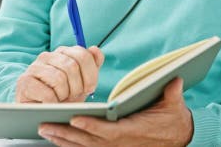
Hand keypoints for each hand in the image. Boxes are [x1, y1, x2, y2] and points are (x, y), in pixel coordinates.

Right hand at [15, 46, 104, 102]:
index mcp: (63, 52)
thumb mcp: (82, 82)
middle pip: (72, 66)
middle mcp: (47, 56)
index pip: (83, 55)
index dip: (90, 75)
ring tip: (61, 99)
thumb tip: (95, 49)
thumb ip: (92, 65)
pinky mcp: (24, 82)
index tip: (89, 88)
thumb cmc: (63, 96)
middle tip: (73, 96)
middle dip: (77, 87)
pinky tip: (50, 104)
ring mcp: (34, 67)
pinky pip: (47, 93)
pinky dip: (53, 103)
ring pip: (59, 79)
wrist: (42, 112)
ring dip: (64, 95)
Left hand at [37, 77, 192, 146]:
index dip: (92, 126)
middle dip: (66, 134)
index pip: (110, 131)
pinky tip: (56, 139)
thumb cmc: (172, 119)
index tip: (75, 119)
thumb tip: (175, 79)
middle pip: (90, 141)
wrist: (177, 137)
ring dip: (63, 140)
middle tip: (44, 125)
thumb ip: (172, 93)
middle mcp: (122, 144)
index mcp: (134, 131)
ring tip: (44, 130)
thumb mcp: (174, 105)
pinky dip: (71, 145)